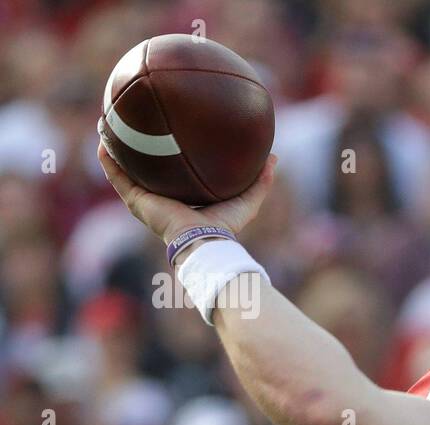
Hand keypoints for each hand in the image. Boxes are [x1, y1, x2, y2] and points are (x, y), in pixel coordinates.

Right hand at [97, 142, 276, 245]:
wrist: (203, 241)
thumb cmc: (225, 227)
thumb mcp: (247, 199)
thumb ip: (260, 180)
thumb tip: (274, 157)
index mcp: (184, 198)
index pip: (174, 175)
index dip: (170, 158)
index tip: (168, 136)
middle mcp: (162, 199)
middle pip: (147, 170)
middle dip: (139, 150)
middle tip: (135, 125)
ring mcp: (146, 200)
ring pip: (125, 171)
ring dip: (116, 149)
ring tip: (108, 125)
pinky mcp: (136, 202)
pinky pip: (117, 177)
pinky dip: (108, 160)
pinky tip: (102, 141)